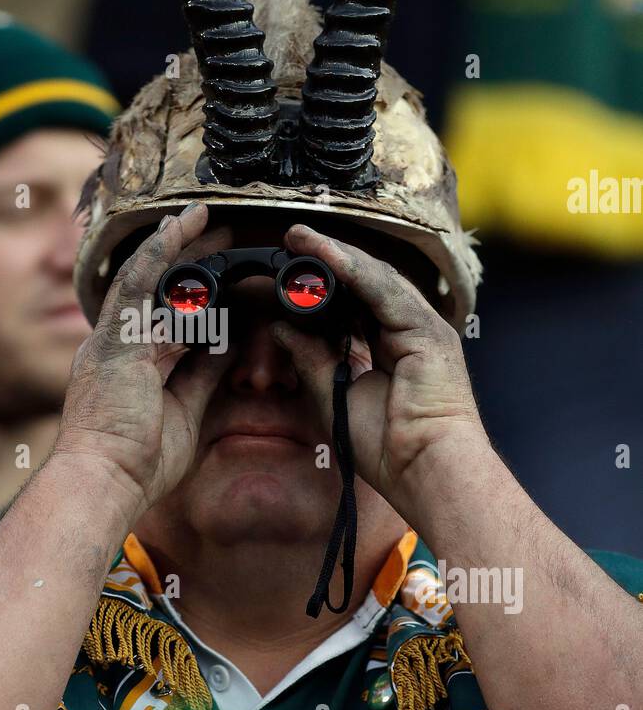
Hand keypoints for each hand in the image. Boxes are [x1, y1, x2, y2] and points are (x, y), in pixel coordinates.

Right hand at [53, 202, 234, 521]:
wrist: (104, 482)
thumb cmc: (139, 463)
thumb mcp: (186, 411)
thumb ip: (205, 374)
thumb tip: (231, 343)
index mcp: (128, 365)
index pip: (164, 316)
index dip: (192, 291)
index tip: (220, 274)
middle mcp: (115, 345)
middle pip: (156, 290)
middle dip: (187, 259)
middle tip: (219, 232)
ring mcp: (112, 340)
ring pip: (145, 278)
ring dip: (176, 245)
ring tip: (204, 217)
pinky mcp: (116, 339)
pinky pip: (138, 284)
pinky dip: (159, 253)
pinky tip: (180, 227)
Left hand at [271, 225, 488, 518]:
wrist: (425, 471)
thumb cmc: (388, 447)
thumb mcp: (331, 394)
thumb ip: (309, 358)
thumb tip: (281, 326)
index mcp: (387, 347)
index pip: (350, 303)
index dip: (319, 283)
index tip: (283, 268)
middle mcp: (406, 332)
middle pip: (363, 283)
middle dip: (326, 259)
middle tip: (289, 240)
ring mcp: (422, 327)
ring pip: (374, 279)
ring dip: (335, 255)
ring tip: (300, 238)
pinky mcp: (428, 330)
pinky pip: (385, 291)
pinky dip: (354, 270)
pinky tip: (325, 254)